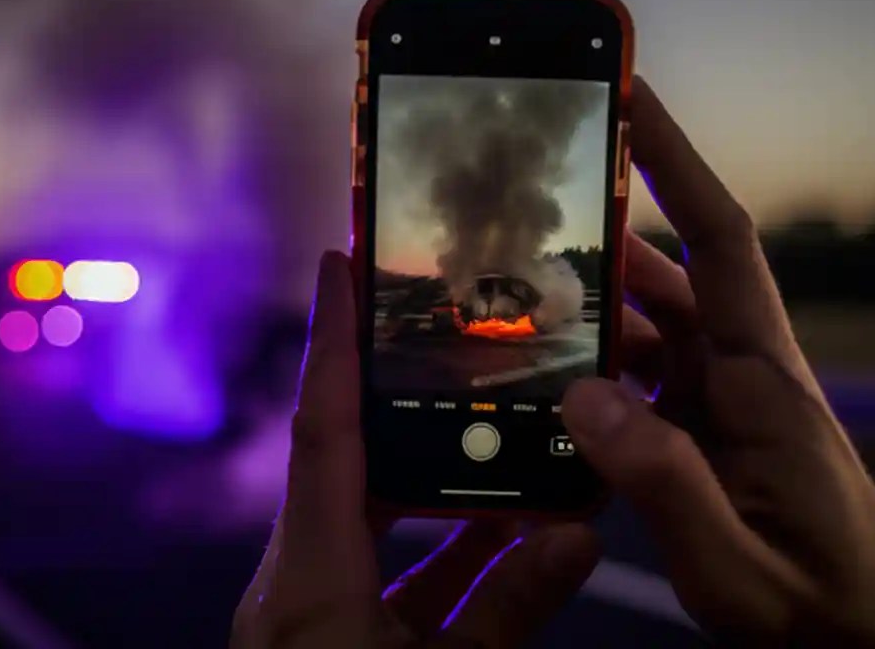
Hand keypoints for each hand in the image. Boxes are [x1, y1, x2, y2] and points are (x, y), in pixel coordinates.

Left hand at [231, 251, 599, 648]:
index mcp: (309, 572)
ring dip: (426, 475)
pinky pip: (376, 567)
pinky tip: (496, 533)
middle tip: (442, 329)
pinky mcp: (319, 630)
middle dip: (391, 392)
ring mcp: (303, 601)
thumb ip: (507, 607)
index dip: (334, 341)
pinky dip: (432, 547)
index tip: (339, 263)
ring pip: (365, 512)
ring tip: (490, 421)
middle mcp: (294, 573)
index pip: (323, 430)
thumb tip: (580, 536)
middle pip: (345, 456)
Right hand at [565, 78, 874, 646]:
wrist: (870, 638)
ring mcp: (722, 403)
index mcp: (760, 378)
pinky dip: (595, 372)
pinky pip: (642, 381)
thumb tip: (581, 396)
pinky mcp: (705, 433)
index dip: (679, 164)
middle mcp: (741, 372)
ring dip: (588, 311)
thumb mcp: (733, 559)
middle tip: (520, 212)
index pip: (720, 243)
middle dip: (600, 240)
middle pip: (665, 278)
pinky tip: (548, 385)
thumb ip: (660, 479)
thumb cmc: (816, 600)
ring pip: (646, 330)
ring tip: (512, 297)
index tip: (632, 100)